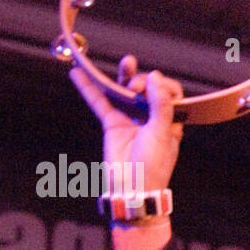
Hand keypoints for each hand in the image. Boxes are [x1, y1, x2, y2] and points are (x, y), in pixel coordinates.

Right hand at [69, 55, 183, 191]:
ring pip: (124, 93)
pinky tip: (79, 74)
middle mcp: (151, 118)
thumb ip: (160, 105)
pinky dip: (90, 89)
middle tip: (136, 85)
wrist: (131, 188)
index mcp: (170, 121)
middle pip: (146, 90)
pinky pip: (100, 103)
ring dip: (123, 76)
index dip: (164, 87)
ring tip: (127, 61)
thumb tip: (155, 78)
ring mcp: (131, 120)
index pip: (170, 95)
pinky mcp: (112, 125)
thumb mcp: (161, 133)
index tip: (155, 86)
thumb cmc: (152, 165)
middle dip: (143, 81)